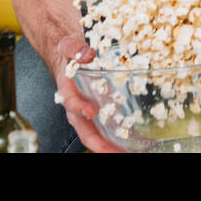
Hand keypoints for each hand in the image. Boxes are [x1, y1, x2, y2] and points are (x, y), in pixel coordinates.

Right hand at [53, 36, 122, 152]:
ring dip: (110, 147)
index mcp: (68, 92)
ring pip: (97, 135)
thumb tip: (87, 54)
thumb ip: (75, 49)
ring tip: (126, 154)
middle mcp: (77, 108)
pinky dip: (118, 139)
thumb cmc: (68, 54)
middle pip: (85, 131)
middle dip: (99, 144)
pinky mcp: (100, 112)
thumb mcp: (69, 46)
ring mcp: (89, 113)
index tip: (91, 112)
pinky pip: (107, 129)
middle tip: (115, 153)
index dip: (80, 109)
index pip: (72, 103)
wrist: (69, 58)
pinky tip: (133, 145)